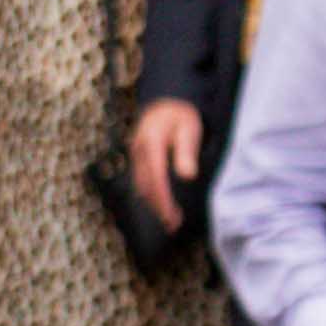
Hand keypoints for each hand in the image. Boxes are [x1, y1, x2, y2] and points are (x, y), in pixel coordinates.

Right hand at [128, 98, 205, 227]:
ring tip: (170, 220)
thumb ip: (187, 152)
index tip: (172, 216)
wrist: (165, 100)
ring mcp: (135, 154)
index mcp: (151, 143)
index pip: (156, 178)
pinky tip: (161, 203)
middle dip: (158, 207)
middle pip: (146, 185)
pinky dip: (150, 193)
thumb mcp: (189, 128)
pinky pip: (141, 179)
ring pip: (141, 184)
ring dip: (153, 203)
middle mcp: (138, 151)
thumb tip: (187, 176)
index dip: (163, 200)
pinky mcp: (138, 157)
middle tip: (173, 225)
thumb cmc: (180, 114)